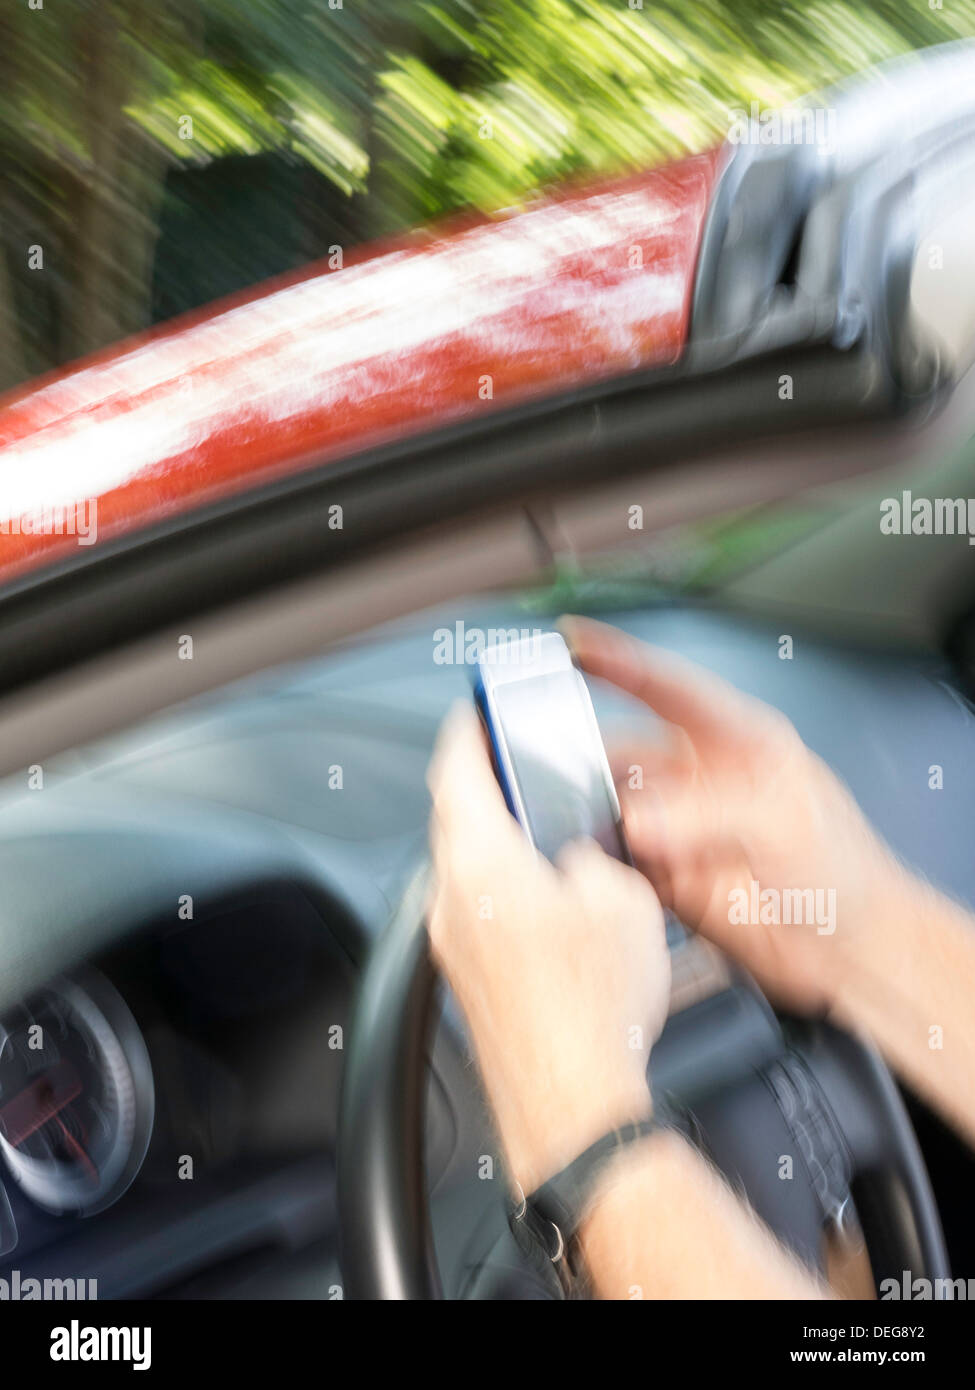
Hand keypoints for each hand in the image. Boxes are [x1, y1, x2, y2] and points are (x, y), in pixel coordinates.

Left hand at [427, 705, 668, 1194]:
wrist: (573, 1105)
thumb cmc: (592, 1010)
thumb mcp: (619, 899)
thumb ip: (593, 857)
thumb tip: (580, 856)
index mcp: (479, 862)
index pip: (456, 769)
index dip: (468, 728)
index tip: (476, 709)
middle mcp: (449, 900)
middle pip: (454, 817)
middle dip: (485, 784)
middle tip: (518, 764)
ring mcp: (452, 944)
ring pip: (463, 867)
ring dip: (496, 839)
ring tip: (546, 833)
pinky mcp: (466, 980)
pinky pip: (474, 909)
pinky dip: (501, 886)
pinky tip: (548, 902)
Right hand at [562, 616, 902, 1014]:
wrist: (853, 950)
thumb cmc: (845, 872)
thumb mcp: (783, 820)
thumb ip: (708, 813)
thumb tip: (641, 819)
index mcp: (734, 741)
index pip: (665, 685)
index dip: (617, 659)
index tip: (573, 641)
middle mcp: (700, 780)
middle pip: (625, 751)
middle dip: (586, 756)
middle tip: (554, 768)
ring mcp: (681, 830)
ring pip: (613, 809)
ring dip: (590, 816)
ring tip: (569, 823)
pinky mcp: (669, 879)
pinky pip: (617, 864)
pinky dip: (598, 866)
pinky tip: (593, 869)